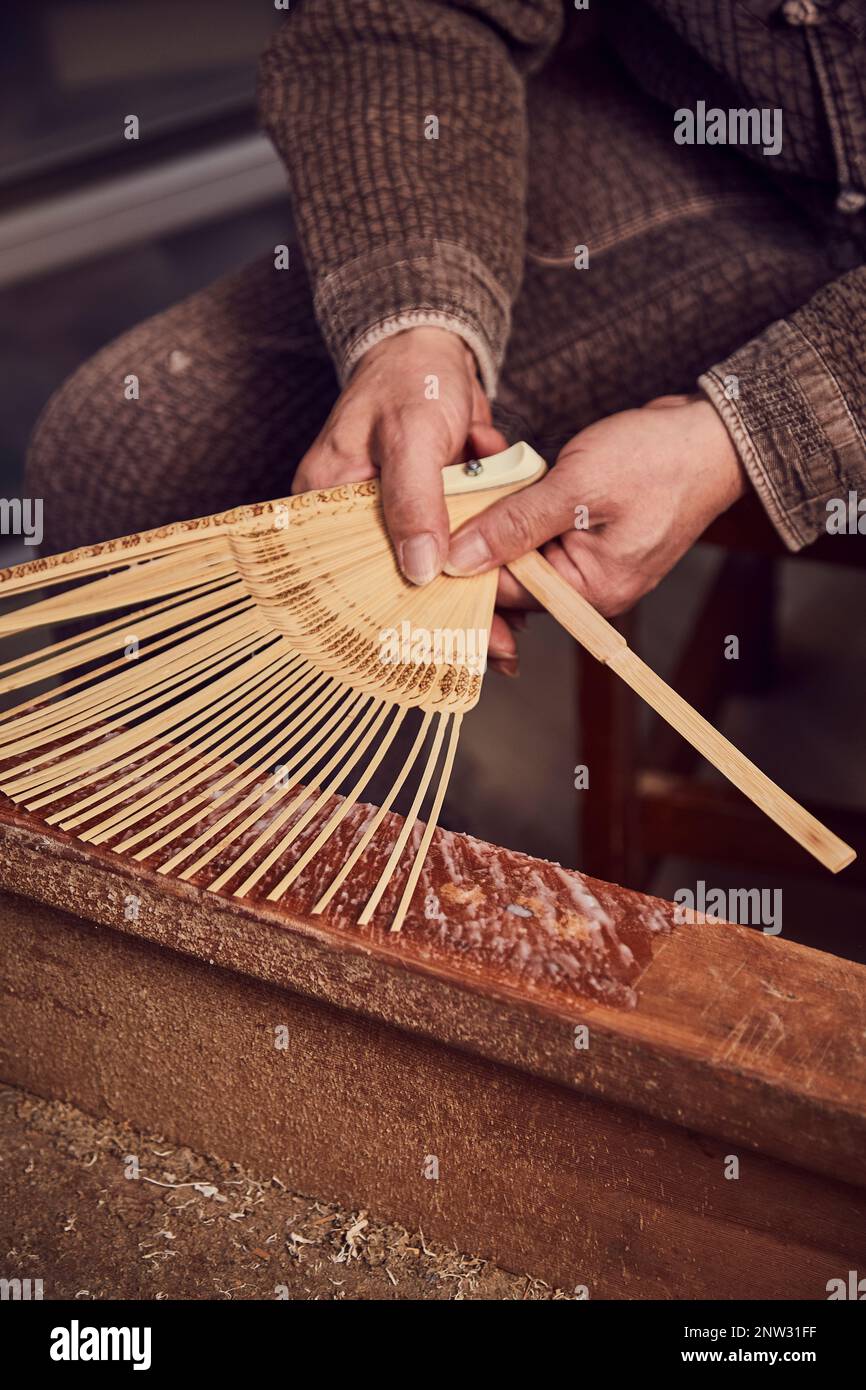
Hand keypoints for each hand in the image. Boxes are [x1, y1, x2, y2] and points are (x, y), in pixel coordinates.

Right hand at [293, 325, 516, 667]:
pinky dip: (486, 555)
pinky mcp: (429, 510)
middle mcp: (356, 518)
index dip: (392, 618)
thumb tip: (419, 570)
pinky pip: (456, 545)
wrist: (438, 343)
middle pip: (397, 583)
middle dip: (448, 615)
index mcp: (327, 505)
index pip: (350, 577)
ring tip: (514, 628)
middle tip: (494, 647)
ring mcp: (395, 515)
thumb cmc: (411, 378)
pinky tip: (515, 574)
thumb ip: (415, 502)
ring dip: (475, 591)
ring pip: (433, 570)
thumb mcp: (413, 437)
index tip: (437, 648)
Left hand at [445, 395, 748, 623]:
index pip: (507, 592)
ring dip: (498, 503)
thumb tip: (459, 561)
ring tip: (480, 456)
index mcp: (591, 591)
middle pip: (511, 570)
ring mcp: (592, 560)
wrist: (713, 434)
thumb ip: (513, 526)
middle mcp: (590, 586)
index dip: (466, 560)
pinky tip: (503, 459)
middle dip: (480, 526)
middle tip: (456, 479)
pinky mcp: (591, 533)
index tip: (433, 524)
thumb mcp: (576, 488)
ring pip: (521, 542)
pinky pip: (541, 523)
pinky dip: (521, 494)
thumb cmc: (657, 460)